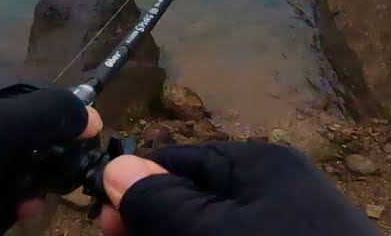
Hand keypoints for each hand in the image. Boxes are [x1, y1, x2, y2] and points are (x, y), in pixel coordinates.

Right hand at [98, 143, 379, 235]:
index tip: (102, 223)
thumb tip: (115, 170)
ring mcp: (287, 230)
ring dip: (174, 235)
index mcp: (259, 166)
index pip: (178, 161)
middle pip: (192, 202)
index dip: (135, 190)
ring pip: (212, 228)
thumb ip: (160, 201)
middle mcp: (275, 194)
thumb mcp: (209, 232)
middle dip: (153, 226)